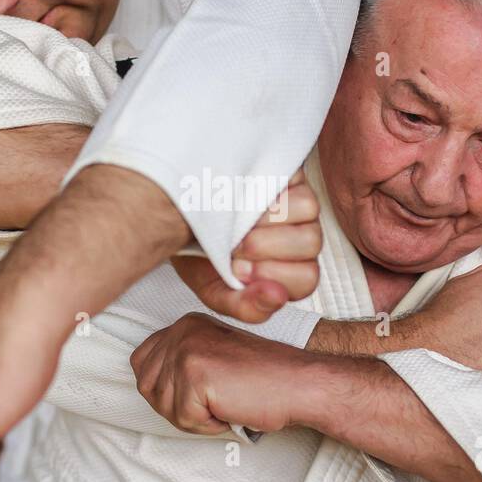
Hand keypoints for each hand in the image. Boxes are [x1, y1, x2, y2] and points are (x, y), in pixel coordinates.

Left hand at [130, 312, 303, 435]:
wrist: (300, 384)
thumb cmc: (266, 380)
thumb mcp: (214, 360)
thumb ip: (181, 365)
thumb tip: (151, 387)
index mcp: (186, 325)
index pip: (142, 362)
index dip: (165, 389)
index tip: (198, 392)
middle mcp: (183, 331)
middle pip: (147, 387)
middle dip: (178, 406)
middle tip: (215, 400)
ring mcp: (187, 349)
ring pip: (163, 405)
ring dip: (195, 417)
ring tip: (225, 402)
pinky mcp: (195, 372)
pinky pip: (183, 418)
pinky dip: (207, 425)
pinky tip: (230, 408)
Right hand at [170, 169, 320, 323]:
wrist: (171, 215)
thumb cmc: (199, 255)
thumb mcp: (214, 290)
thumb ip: (246, 307)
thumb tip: (277, 298)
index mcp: (288, 270)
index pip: (306, 279)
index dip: (273, 275)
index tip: (237, 268)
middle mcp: (298, 237)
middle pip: (310, 244)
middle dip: (266, 247)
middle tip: (235, 244)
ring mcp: (297, 203)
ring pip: (308, 212)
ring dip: (266, 219)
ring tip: (237, 218)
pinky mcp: (289, 174)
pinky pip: (294, 185)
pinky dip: (266, 194)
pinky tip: (242, 198)